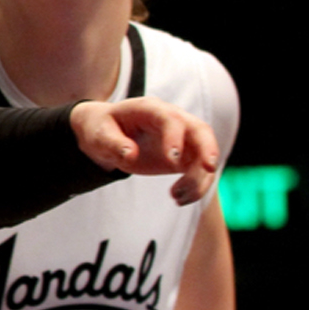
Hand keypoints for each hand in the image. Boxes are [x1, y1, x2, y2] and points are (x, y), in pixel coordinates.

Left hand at [70, 97, 219, 203]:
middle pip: (201, 130)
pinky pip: (200, 171)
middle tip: (209, 169)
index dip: (174, 137)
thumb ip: (113, 144)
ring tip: (177, 198)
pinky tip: (179, 200)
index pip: (170, 118)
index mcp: (150, 109)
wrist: (106, 136)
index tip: (172, 159)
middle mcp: (173, 120)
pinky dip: (195, 187)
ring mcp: (183, 138)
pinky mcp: (185, 157)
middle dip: (209, 149)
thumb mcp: (99, 135)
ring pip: (204, 155)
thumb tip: (130, 155)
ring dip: (199, 178)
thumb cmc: (102, 129)